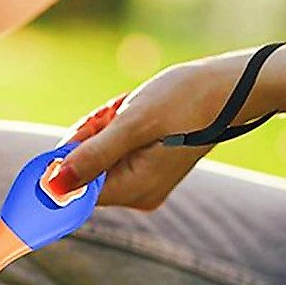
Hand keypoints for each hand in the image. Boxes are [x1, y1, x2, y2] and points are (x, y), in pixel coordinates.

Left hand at [48, 52, 266, 210]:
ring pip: (98, 157)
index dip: (68, 158)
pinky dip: (117, 129)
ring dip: (104, 128)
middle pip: (85, 171)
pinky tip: (135, 112)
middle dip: (92, 136)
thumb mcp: (132, 123)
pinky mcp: (150, 168)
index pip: (75, 188)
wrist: (233, 88)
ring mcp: (145, 184)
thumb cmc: (186, 100)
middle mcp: (138, 195)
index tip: (88, 128)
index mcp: (134, 191)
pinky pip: (116, 151)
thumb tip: (53, 187)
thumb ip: (91, 156)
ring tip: (130, 108)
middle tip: (118, 112)